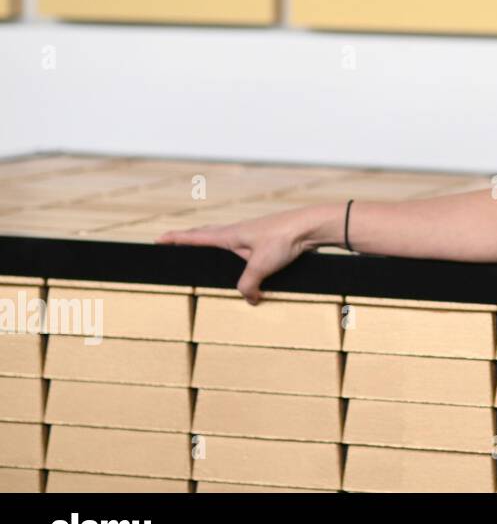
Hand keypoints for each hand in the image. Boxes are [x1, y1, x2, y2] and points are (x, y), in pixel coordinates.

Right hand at [154, 209, 310, 305]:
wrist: (311, 225)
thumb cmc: (284, 238)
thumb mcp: (261, 266)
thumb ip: (248, 285)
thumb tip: (248, 298)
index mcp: (229, 234)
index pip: (195, 237)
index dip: (175, 239)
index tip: (158, 239)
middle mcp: (237, 231)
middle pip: (206, 234)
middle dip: (189, 238)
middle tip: (173, 242)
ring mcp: (251, 233)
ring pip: (224, 238)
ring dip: (210, 242)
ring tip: (202, 250)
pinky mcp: (265, 238)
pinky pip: (240, 245)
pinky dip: (232, 249)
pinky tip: (239, 258)